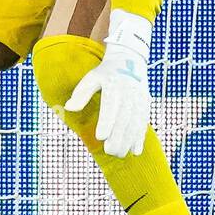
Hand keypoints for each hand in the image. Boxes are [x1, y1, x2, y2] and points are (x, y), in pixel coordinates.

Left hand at [64, 10, 151, 157]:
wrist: (130, 60)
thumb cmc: (105, 73)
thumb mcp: (91, 78)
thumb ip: (81, 94)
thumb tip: (68, 108)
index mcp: (113, 85)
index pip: (111, 106)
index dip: (107, 122)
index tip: (100, 137)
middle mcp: (129, 93)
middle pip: (124, 118)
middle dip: (118, 136)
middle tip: (109, 151)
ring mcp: (139, 100)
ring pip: (135, 123)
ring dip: (129, 140)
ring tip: (119, 154)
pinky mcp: (146, 105)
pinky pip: (144, 124)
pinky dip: (140, 138)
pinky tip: (135, 151)